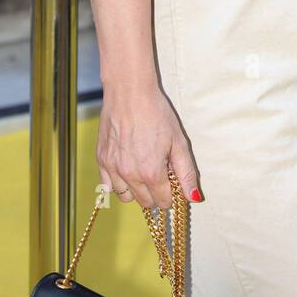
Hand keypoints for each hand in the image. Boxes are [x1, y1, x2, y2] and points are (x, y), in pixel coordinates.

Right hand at [97, 84, 200, 210]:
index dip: (171, 193)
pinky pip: (108, 186)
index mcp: (151, 172)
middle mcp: (129, 175)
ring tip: (143, 170)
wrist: (130, 93)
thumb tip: (194, 197)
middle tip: (160, 172)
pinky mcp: (101, 160)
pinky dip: (118, 184)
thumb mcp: (179, 141)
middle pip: (146, 202)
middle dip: (156, 193)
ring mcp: (112, 169)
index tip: (173, 181)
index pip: (163, 201)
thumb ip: (187, 172)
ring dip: (137, 190)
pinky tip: (127, 169)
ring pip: (126, 197)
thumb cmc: (157, 113)